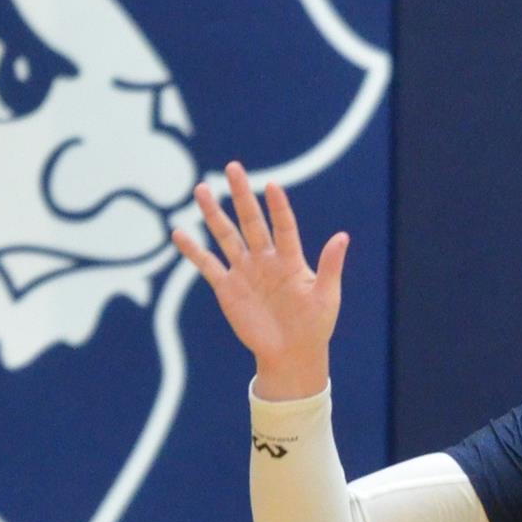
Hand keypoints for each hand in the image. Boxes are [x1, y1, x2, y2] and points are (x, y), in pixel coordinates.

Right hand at [170, 161, 348, 399]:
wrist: (292, 353)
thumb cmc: (315, 325)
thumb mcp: (326, 296)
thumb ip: (329, 266)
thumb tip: (342, 236)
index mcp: (291, 260)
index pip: (284, 226)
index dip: (278, 208)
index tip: (272, 186)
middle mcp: (266, 259)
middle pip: (251, 221)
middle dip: (241, 195)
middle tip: (233, 168)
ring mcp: (245, 271)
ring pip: (226, 236)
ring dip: (213, 214)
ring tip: (202, 189)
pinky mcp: (228, 288)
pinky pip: (208, 265)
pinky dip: (193, 251)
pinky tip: (178, 233)